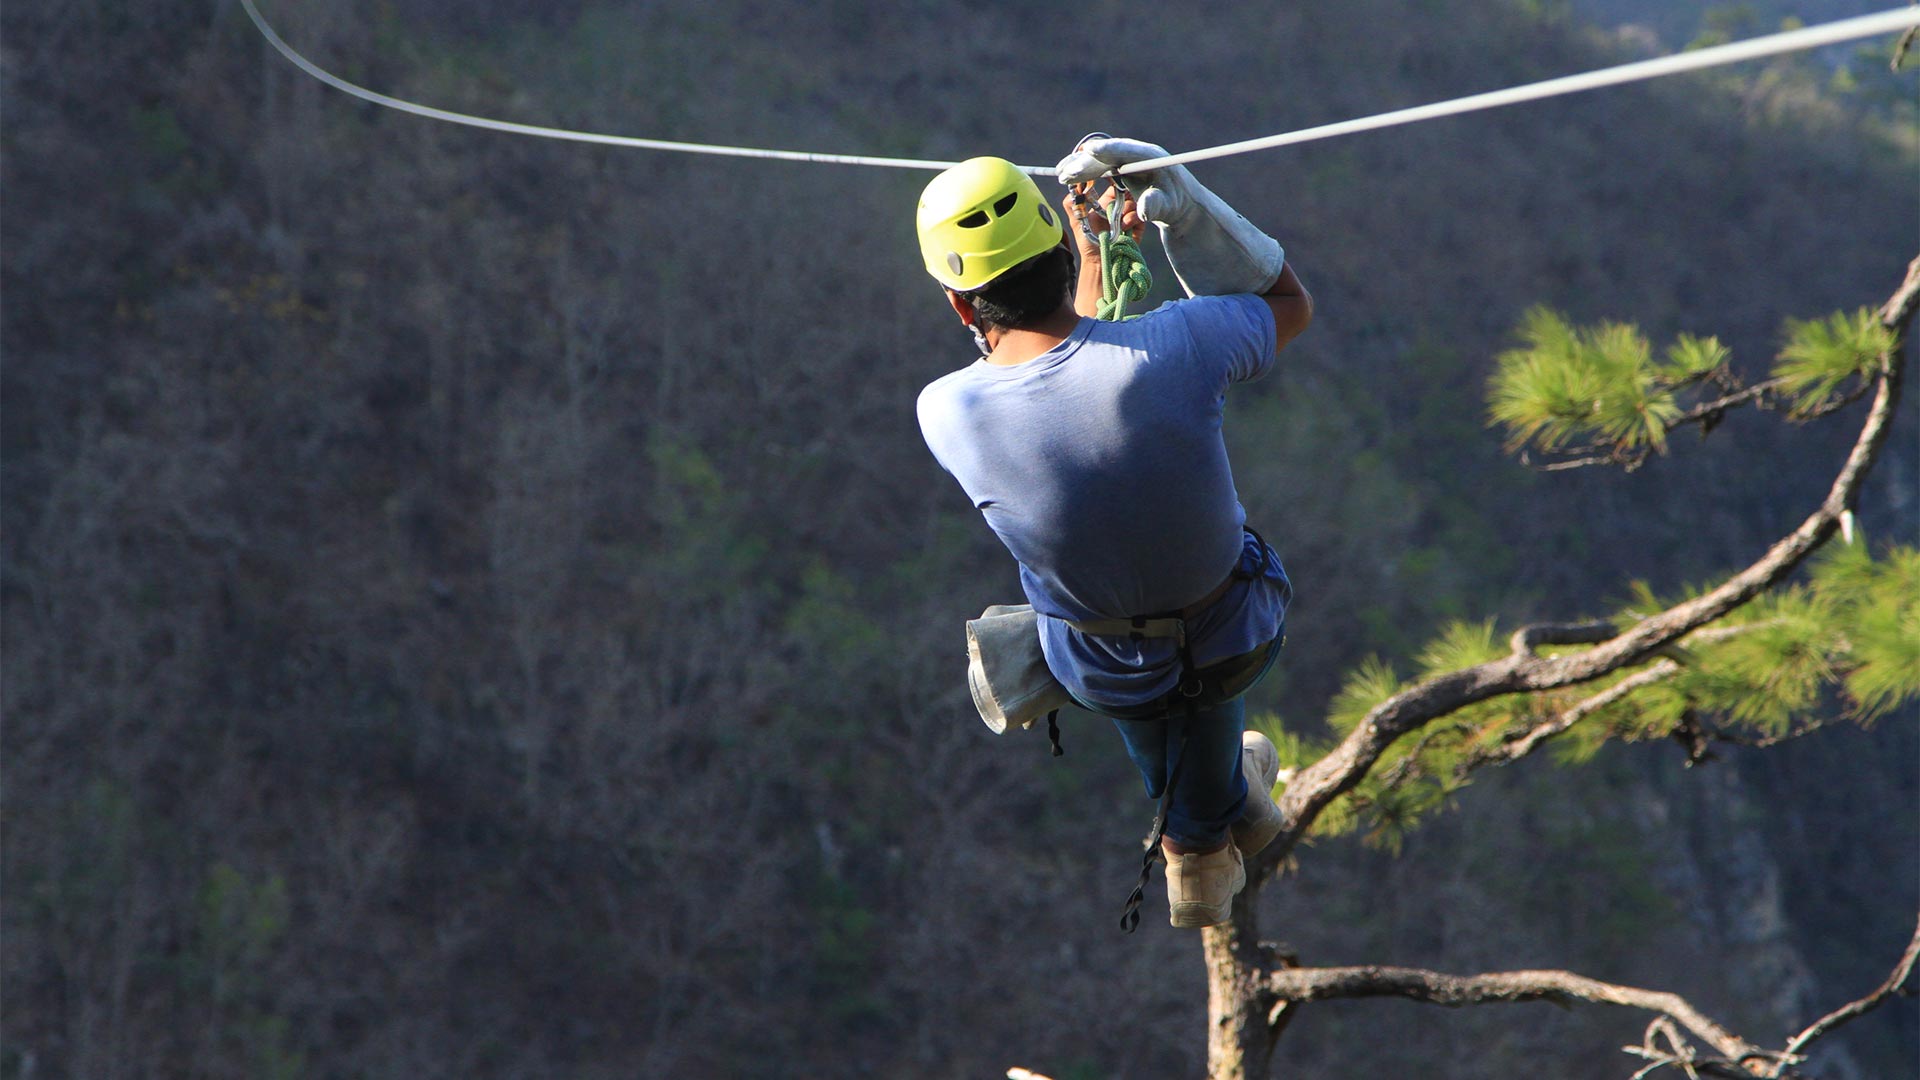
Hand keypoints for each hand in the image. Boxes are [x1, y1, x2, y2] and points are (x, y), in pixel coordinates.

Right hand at [1055, 136, 1193, 229]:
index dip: (1107, 150)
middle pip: (1107, 154)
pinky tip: (1069, 173)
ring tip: (1061, 172)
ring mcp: (1129, 157)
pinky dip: (1085, 168)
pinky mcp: (1123, 163)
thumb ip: (1155, 206)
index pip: (1126, 151)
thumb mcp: (1168, 208)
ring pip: (1101, 158)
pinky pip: (1100, 164)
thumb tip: (1144, 210)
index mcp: (1151, 157)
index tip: (1089, 150)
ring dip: (1080, 164)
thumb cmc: (1176, 205)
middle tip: (1065, 173)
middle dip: (1085, 162)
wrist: (1182, 201)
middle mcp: (1137, 153)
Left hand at [1061, 184, 1144, 255]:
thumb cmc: (1087, 243)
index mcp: (1106, 203)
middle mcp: (1119, 208)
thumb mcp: (1076, 221)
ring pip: (1134, 202)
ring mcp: (1129, 216)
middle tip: (1114, 206)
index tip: (1113, 183)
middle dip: (1123, 196)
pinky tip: (1124, 227)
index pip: (1115, 186)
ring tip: (1117, 223)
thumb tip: (1074, 185)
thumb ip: (1071, 203)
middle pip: (1128, 191)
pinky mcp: (1138, 226)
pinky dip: (1132, 218)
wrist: (1099, 261)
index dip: (1115, 183)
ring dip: (1126, 210)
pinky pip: (1140, 214)